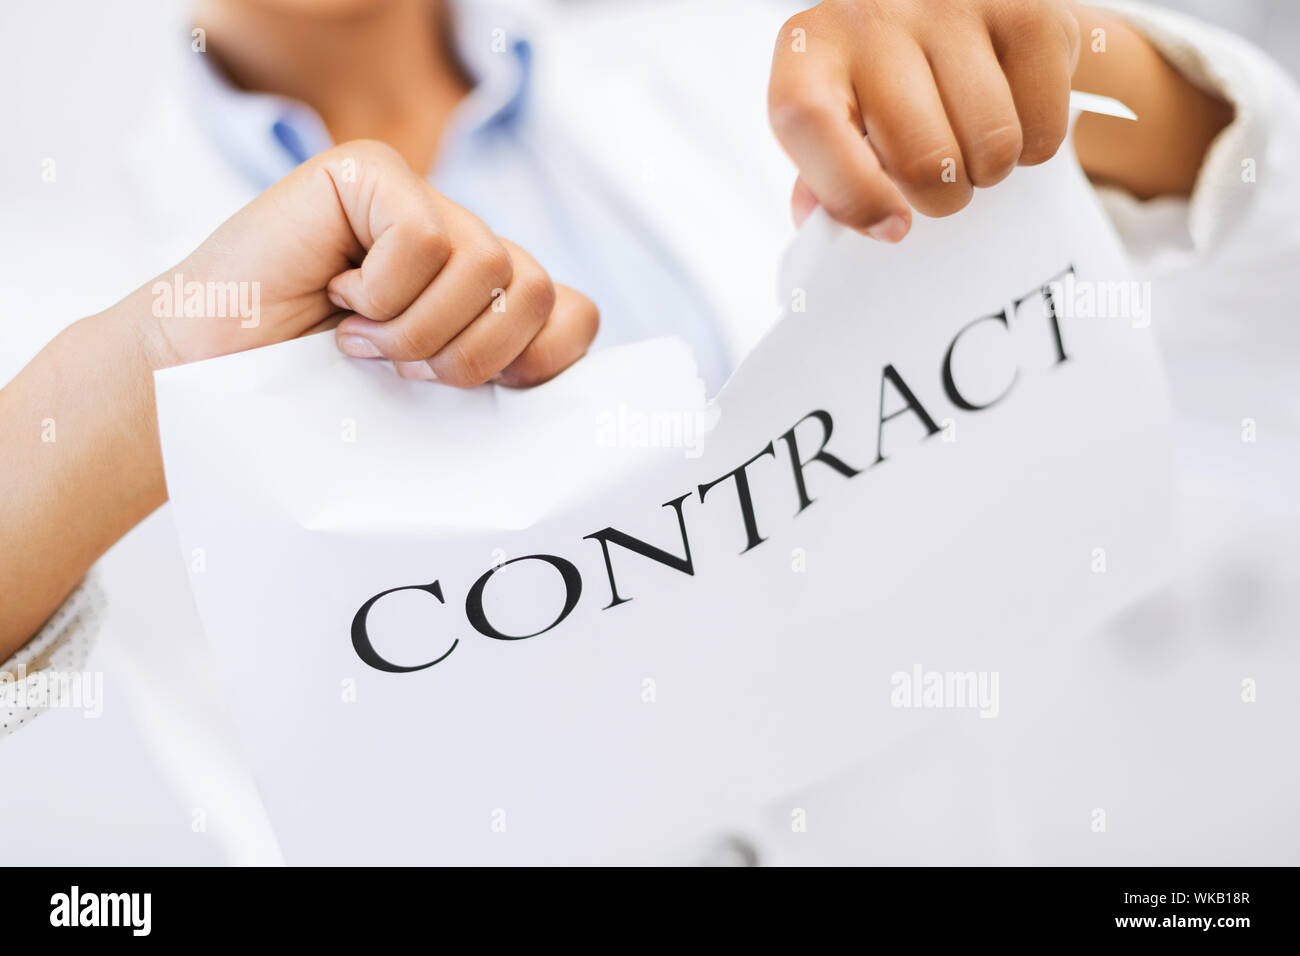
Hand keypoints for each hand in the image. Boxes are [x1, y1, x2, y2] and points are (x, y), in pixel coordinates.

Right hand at [141, 139, 597, 386]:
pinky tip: (336, 289)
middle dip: (472, 355)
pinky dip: (380, 289)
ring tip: (361, 336)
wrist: (210, 375)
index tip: (482, 389)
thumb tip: (572, 374)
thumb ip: (499, 374)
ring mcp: (418, 200)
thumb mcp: (428, 397)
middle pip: (536, 290)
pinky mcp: (369, 173)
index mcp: (485, 297)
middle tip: (405, 370)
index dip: (542, 360)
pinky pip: (423, 238)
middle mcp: (462, 242)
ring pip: (486, 265)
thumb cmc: (313, 393)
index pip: (575, 313)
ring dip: (416, 329)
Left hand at [768, 0, 1080, 239]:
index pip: (808, 119)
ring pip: (992, 147)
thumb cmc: (884, 80)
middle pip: (921, 160)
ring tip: (971, 143)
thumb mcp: (838, 117)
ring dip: (987, 172)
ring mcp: (954, 5)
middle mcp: (875, 14)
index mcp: (812, 49)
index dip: (851, 193)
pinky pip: (1044, 127)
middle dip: (939, 198)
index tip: (892, 228)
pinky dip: (1033, 147)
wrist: (952, 8)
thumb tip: (815, 222)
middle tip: (938, 181)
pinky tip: (1010, 112)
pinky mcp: (1028, 10)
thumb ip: (823, 173)